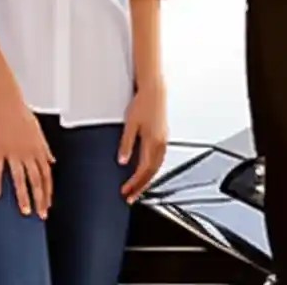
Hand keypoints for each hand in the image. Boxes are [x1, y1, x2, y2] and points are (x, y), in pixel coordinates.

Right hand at [0, 87, 54, 218]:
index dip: (48, 191)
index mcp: (38, 148)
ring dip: (23, 196)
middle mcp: (28, 152)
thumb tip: (52, 161)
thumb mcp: (37, 130)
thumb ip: (44, 149)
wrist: (5, 99)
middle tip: (40, 215)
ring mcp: (12, 151)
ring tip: (24, 211)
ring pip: (20, 178)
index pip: (47, 175)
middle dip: (40, 199)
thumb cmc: (20, 112)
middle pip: (37, 180)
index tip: (47, 205)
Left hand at [118, 81, 167, 203]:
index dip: (135, 184)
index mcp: (153, 142)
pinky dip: (152, 169)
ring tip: (137, 188)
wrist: (155, 90)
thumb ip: (126, 144)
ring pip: (157, 167)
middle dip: (141, 187)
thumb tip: (122, 160)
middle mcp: (160, 144)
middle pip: (152, 172)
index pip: (143, 170)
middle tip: (131, 197)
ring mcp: (164, 140)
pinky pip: (159, 159)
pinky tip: (146, 170)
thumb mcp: (130, 124)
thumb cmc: (143, 103)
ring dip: (147, 179)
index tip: (126, 192)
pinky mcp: (163, 137)